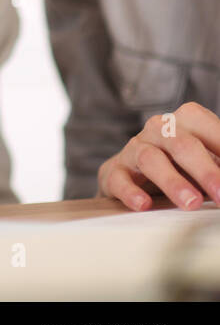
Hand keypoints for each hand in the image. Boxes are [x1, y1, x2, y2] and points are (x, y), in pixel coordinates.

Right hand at [97, 102, 219, 210]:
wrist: (139, 173)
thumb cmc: (186, 164)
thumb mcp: (212, 157)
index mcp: (188, 120)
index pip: (208, 128)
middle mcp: (159, 129)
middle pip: (181, 145)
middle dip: (206, 171)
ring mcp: (135, 148)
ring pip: (150, 159)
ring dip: (172, 182)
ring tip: (191, 203)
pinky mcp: (115, 170)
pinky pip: (119, 178)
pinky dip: (130, 191)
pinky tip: (144, 204)